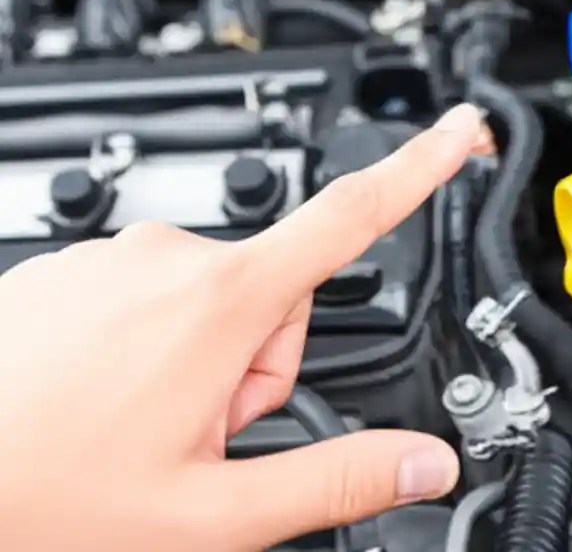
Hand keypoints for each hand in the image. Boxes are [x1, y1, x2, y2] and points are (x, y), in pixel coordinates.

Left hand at [0, 104, 483, 549]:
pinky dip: (143, 350)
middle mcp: (164, 260)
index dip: (420, 168)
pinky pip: (145, 298)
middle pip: (277, 296)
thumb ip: (338, 479)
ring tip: (138, 427)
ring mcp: (107, 262)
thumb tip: (425, 462)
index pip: (351, 216)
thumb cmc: (42, 500)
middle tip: (199, 435)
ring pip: (211, 301)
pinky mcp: (63, 274)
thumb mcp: (214, 514)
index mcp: (219, 303)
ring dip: (199, 363)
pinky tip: (100, 405)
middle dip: (259, 367)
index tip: (459, 128)